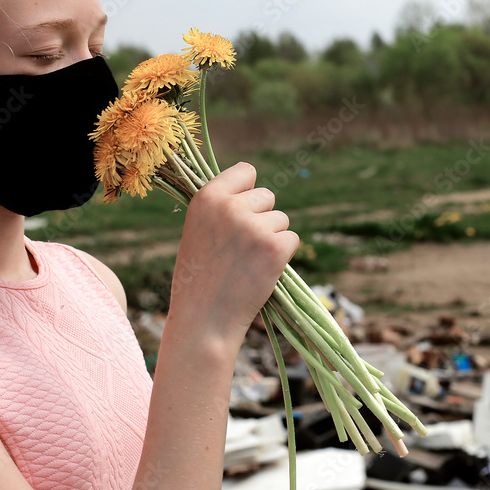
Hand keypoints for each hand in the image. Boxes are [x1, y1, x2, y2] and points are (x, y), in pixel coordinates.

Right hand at [169, 162, 298, 349]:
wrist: (204, 319)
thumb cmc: (198, 278)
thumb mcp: (197, 230)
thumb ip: (221, 207)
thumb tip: (252, 189)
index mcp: (207, 198)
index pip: (246, 171)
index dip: (247, 192)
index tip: (240, 211)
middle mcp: (230, 207)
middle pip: (267, 196)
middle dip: (261, 218)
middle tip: (241, 248)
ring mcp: (254, 227)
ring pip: (281, 219)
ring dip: (272, 238)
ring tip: (247, 262)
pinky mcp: (275, 248)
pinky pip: (292, 239)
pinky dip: (282, 255)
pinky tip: (261, 271)